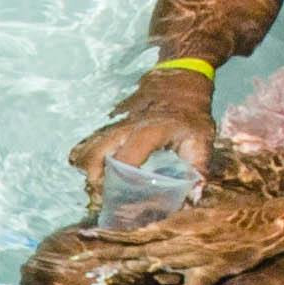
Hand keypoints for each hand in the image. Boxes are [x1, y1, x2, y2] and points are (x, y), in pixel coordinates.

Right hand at [68, 79, 221, 191]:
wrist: (179, 79)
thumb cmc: (190, 112)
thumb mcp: (201, 139)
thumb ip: (198, 168)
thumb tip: (194, 198)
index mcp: (146, 132)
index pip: (123, 161)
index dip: (118, 186)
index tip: (122, 205)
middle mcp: (122, 128)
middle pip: (91, 158)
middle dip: (94, 183)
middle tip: (108, 199)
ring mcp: (111, 125)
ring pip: (82, 151)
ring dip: (88, 173)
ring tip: (103, 187)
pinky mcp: (106, 125)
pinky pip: (86, 145)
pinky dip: (88, 162)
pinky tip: (103, 172)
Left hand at [75, 199, 283, 284]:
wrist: (270, 223)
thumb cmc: (240, 211)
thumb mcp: (208, 205)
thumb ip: (188, 208)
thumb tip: (176, 210)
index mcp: (176, 222)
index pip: (133, 231)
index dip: (107, 235)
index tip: (82, 237)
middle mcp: (178, 240)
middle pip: (132, 251)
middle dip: (103, 257)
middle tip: (75, 263)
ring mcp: (192, 258)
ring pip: (150, 268)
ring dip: (123, 274)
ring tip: (98, 282)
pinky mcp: (208, 275)